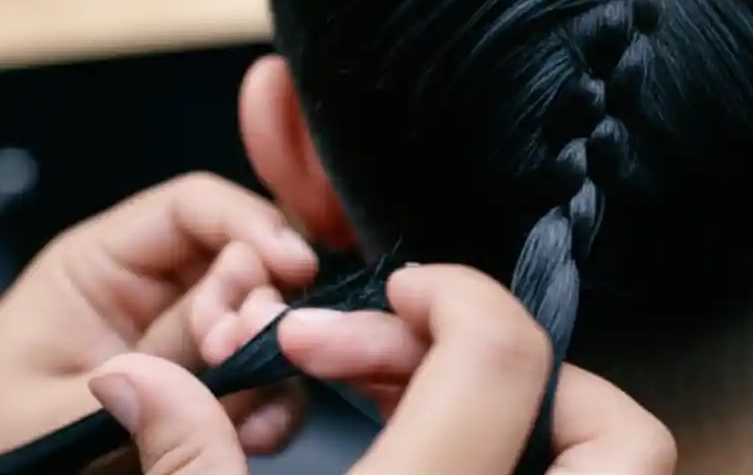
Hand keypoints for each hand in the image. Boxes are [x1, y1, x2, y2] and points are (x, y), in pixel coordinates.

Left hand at [0, 174, 318, 473]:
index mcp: (100, 263)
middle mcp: (154, 291)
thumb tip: (237, 327)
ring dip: (274, 358)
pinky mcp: (208, 392)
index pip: (194, 207)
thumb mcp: (54, 406)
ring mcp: (185, 343)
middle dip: (261, 301)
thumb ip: (150, 369)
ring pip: (264, 323)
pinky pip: (264, 382)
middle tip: (248, 349)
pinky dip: (273, 406)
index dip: (252, 224)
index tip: (294, 265)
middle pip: (244, 260)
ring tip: (250, 409)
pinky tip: (256, 435)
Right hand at [174, 264, 675, 473]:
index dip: (452, 297)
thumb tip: (133, 375)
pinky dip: (507, 452)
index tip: (388, 295)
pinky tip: (416, 442)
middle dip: (514, 366)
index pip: (505, 361)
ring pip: (605, 464)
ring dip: (509, 407)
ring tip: (387, 399)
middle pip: (618, 427)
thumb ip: (189, 464)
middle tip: (404, 359)